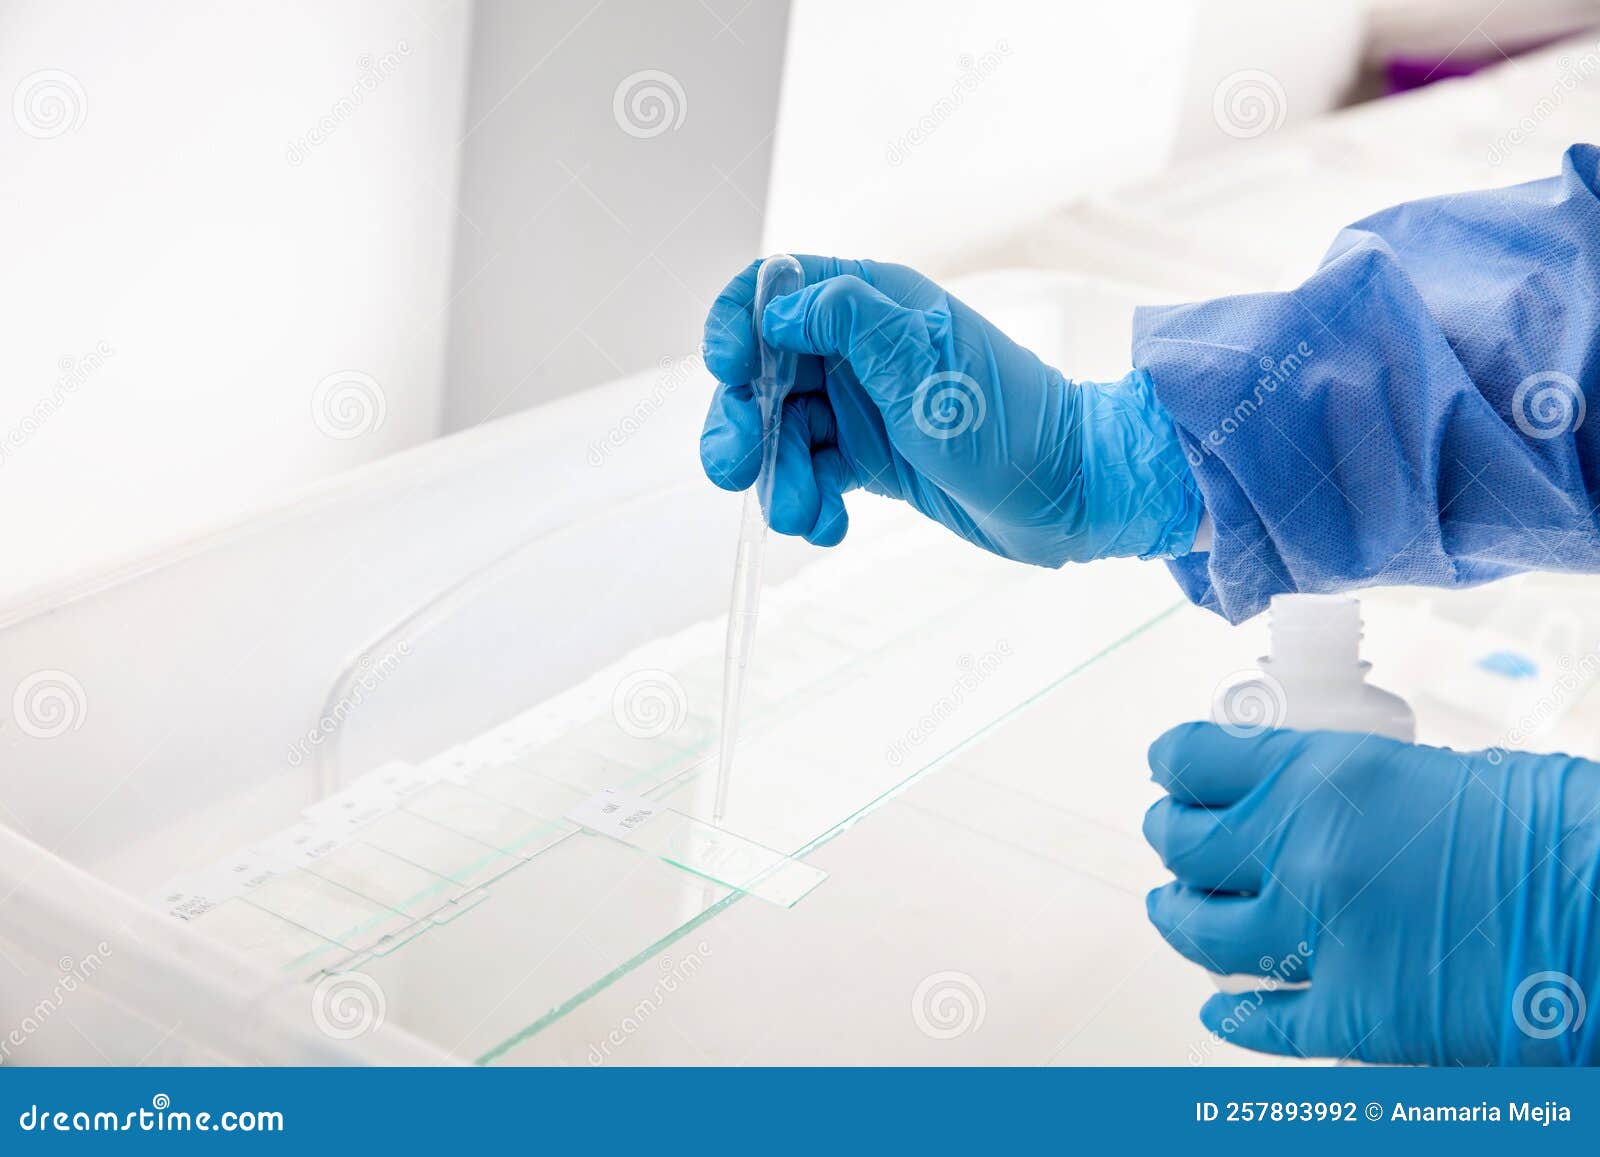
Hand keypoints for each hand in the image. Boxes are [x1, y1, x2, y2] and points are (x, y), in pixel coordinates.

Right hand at [698, 256, 1200, 564]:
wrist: (1069, 495)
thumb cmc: (1013, 424)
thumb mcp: (927, 368)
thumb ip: (851, 323)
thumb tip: (783, 305)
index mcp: (873, 305)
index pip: (776, 290)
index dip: (737, 323)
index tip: (728, 369)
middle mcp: (859, 349)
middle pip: (763, 371)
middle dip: (743, 422)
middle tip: (736, 470)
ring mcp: (862, 404)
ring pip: (781, 432)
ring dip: (776, 477)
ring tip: (801, 516)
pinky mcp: (869, 456)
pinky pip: (810, 473)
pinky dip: (808, 502)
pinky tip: (829, 527)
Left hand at [1143, 723, 1599, 1064]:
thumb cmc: (1555, 832)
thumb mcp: (1428, 772)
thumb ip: (1342, 789)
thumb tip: (1287, 802)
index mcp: (1323, 774)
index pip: (1194, 760)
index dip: (1173, 766)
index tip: (1170, 771)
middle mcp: (1304, 852)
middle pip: (1184, 848)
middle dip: (1170, 840)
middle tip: (1174, 840)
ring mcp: (1321, 940)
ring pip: (1200, 933)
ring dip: (1178, 919)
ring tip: (1176, 910)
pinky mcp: (1354, 1019)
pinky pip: (1262, 1021)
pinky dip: (1233, 1016)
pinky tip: (1222, 1010)